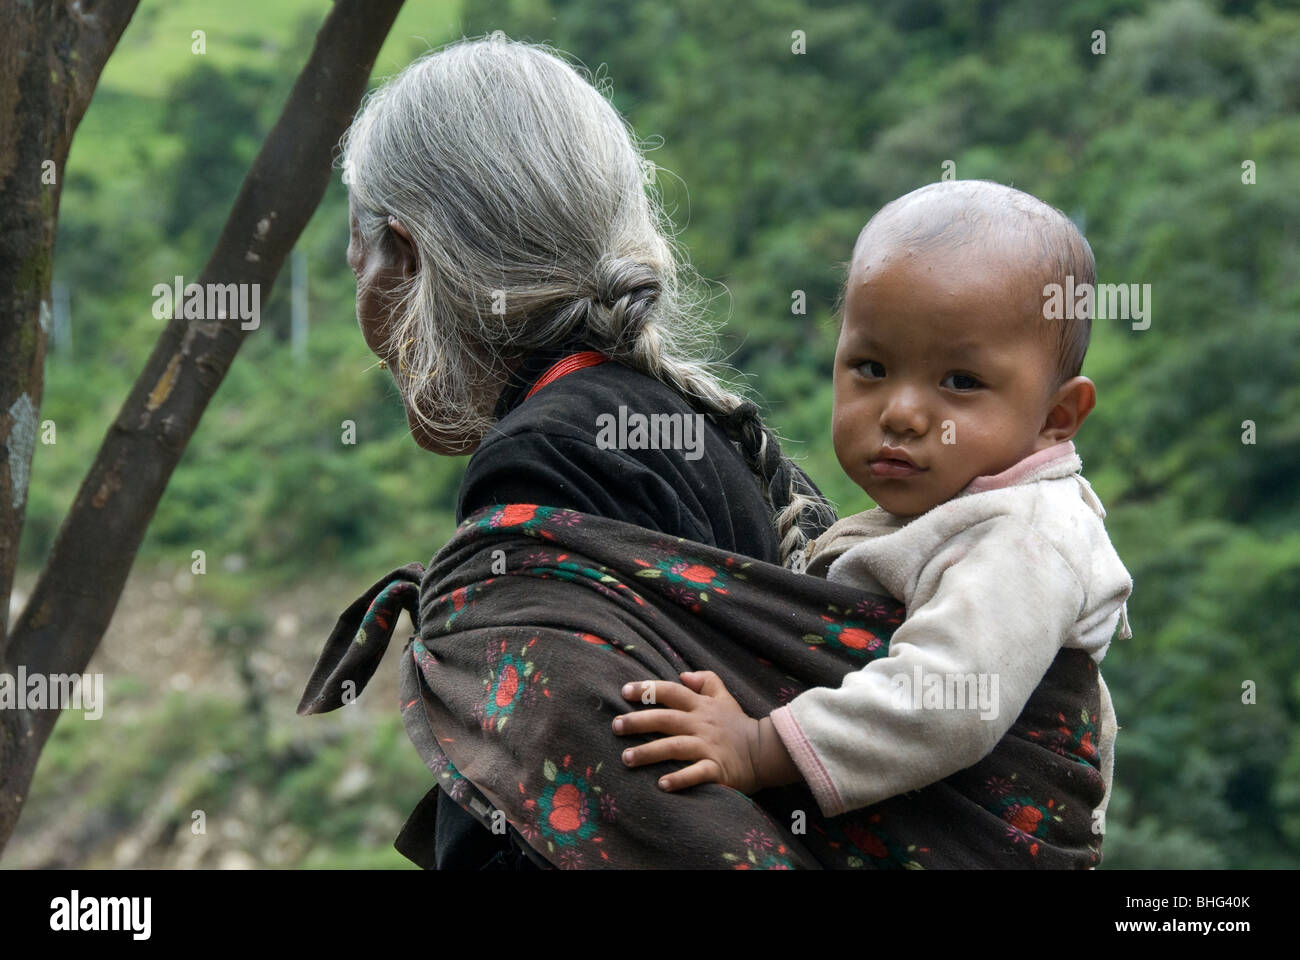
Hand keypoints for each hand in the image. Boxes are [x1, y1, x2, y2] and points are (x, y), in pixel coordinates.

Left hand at [612, 671, 799, 794]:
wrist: (764, 751)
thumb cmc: (737, 724)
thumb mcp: (724, 696)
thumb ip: (706, 680)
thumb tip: (683, 675)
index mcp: (701, 706)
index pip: (671, 692)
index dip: (648, 690)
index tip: (624, 692)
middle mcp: (701, 724)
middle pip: (666, 719)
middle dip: (638, 722)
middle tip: (615, 726)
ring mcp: (708, 747)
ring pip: (674, 747)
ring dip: (649, 752)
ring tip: (626, 758)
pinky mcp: (717, 769)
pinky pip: (696, 773)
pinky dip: (679, 779)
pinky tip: (661, 784)